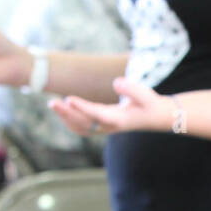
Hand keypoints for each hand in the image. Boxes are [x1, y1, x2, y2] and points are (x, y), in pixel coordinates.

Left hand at [50, 78, 178, 136]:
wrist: (157, 117)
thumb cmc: (151, 104)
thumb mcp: (147, 95)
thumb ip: (131, 89)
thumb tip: (116, 82)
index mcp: (121, 120)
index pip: (98, 115)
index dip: (83, 108)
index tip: (69, 99)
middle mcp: (111, 126)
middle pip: (86, 124)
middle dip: (68, 113)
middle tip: (52, 102)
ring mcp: (107, 127)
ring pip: (82, 127)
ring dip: (67, 118)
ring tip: (53, 104)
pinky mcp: (104, 125)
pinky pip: (84, 127)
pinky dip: (71, 121)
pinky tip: (63, 110)